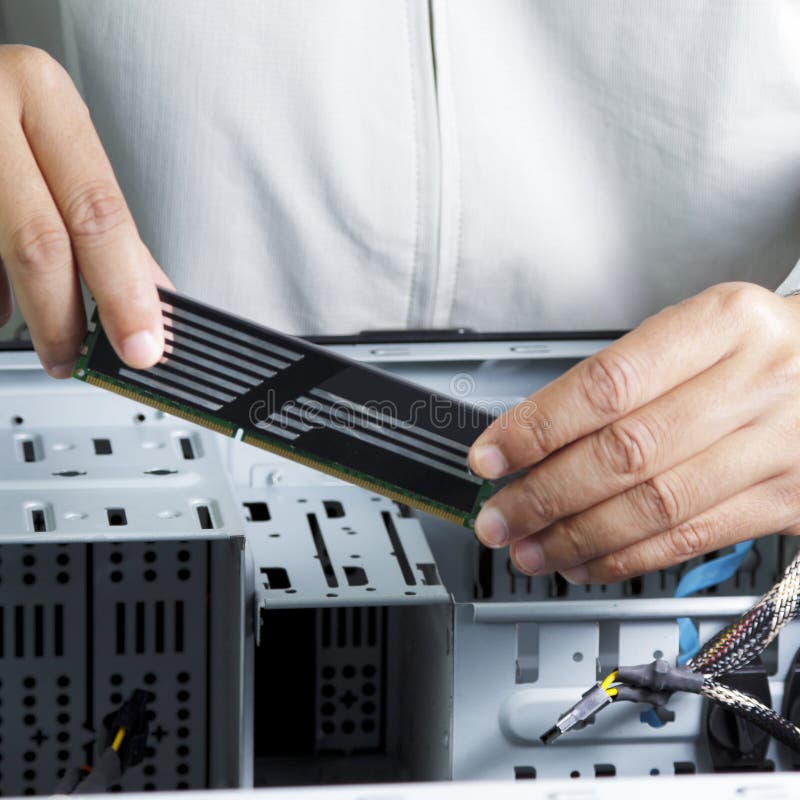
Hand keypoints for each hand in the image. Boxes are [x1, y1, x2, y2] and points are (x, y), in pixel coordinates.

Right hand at [0, 45, 170, 376]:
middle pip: (39, 241)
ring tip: (53, 344)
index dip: (125, 289)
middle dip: (68, 317)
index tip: (145, 343)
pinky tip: (5, 306)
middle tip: (84, 360)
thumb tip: (153, 292)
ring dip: (29, 312)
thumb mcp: (54, 143)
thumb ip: (100, 216)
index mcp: (42, 95)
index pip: (98, 211)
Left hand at [468, 282, 799, 583]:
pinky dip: (626, 558)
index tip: (493, 455)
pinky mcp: (785, 499)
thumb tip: (536, 434)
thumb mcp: (700, 330)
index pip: (607, 384)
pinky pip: (691, 539)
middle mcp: (754, 382)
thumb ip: (625, 377)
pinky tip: (584, 562)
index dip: (539, 427)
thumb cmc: (761, 347)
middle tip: (498, 516)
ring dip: (577, 537)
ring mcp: (776, 446)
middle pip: (626, 452)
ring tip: (529, 549)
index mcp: (723, 324)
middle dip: (546, 494)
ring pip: (655, 506)